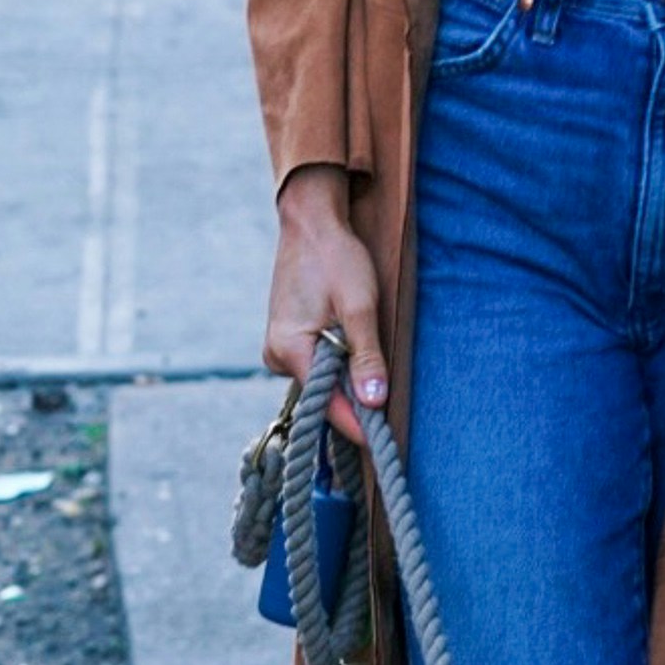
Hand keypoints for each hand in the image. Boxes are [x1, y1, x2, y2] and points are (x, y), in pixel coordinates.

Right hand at [264, 165, 386, 441]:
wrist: (311, 222)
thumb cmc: (336, 258)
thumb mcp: (359, 305)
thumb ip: (366, 355)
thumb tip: (374, 401)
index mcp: (289, 350)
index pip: (327, 406)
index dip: (358, 423)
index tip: (385, 441)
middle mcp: (276, 355)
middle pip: (323, 396)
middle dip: (354, 400)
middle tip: (388, 403)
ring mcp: (278, 347)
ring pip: (320, 381)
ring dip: (346, 378)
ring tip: (371, 364)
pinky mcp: (287, 339)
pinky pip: (315, 365)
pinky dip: (336, 364)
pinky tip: (353, 349)